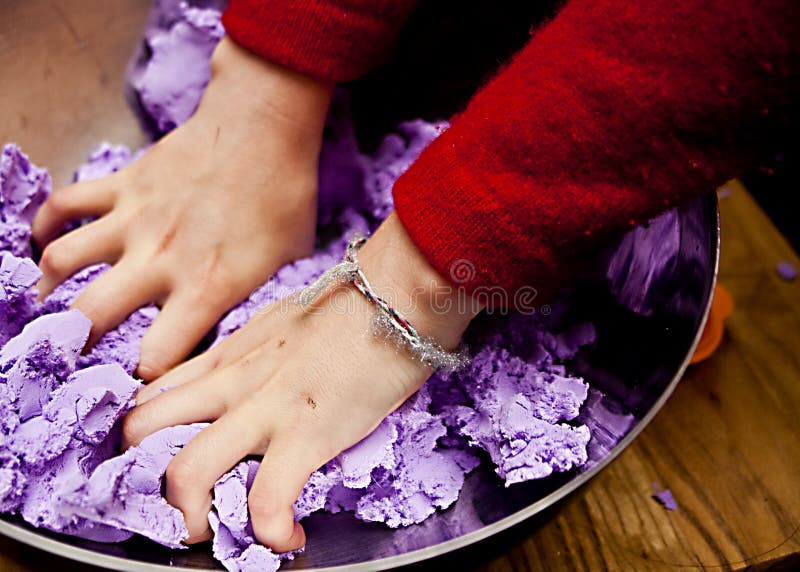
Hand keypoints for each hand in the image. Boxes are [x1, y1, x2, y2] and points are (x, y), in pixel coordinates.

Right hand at [32, 37, 332, 380]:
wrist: (265, 125)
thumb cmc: (286, 194)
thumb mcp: (290, 260)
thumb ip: (261, 294)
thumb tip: (254, 315)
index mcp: (207, 286)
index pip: (158, 355)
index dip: (146, 381)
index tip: (143, 388)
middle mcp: (161, 258)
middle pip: (92, 315)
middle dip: (76, 345)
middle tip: (75, 358)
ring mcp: (134, 219)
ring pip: (63, 260)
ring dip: (47, 289)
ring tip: (45, 307)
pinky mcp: (122, 185)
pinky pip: (66, 204)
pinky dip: (47, 224)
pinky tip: (45, 242)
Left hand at [120, 213, 482, 550]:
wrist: (396, 294)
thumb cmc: (354, 304)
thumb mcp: (285, 322)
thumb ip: (260, 353)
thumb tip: (260, 382)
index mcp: (227, 356)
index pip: (151, 395)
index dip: (140, 438)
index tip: (160, 464)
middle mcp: (230, 382)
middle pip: (141, 429)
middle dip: (140, 478)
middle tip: (174, 505)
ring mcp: (264, 409)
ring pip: (184, 472)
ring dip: (188, 519)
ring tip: (214, 533)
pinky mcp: (306, 435)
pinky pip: (267, 501)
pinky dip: (271, 533)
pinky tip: (290, 537)